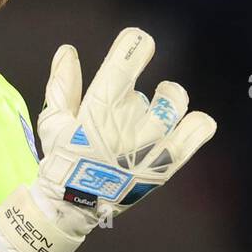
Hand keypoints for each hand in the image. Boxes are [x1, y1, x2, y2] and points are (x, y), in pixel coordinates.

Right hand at [33, 26, 216, 230]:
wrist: (75, 207)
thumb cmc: (64, 161)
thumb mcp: (53, 122)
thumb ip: (62, 85)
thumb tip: (68, 51)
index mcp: (103, 107)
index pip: (128, 57)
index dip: (135, 44)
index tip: (136, 45)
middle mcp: (133, 121)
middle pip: (159, 86)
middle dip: (151, 90)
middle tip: (139, 101)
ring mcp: (154, 142)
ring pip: (178, 102)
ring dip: (170, 100)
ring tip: (159, 109)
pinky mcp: (168, 161)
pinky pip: (198, 130)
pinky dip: (197, 123)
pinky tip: (185, 125)